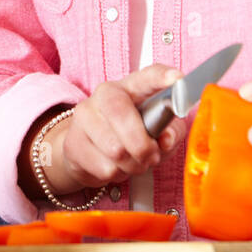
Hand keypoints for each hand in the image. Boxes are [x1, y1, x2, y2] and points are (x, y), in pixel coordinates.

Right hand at [39, 64, 186, 195]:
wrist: (87, 150)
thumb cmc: (130, 136)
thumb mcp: (157, 131)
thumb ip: (171, 131)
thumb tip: (167, 139)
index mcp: (131, 86)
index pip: (147, 77)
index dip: (163, 77)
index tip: (178, 79)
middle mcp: (105, 94)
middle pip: (123, 116)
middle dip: (143, 146)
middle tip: (151, 156)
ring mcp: (85, 116)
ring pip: (116, 150)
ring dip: (132, 165)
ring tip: (132, 162)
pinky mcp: (73, 142)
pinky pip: (105, 168)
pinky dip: (116, 175)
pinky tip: (114, 166)